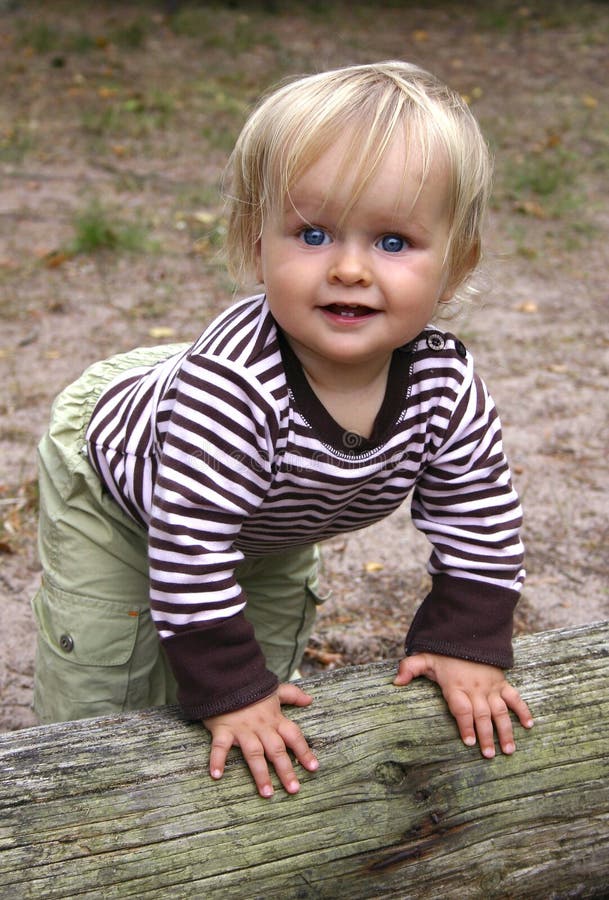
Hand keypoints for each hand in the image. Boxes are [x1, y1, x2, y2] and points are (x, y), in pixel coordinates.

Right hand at [203, 683, 318, 797]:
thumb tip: (310, 699)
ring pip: (254, 753)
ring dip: (261, 774)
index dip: (304, 751)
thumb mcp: (274, 689)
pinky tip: (216, 775)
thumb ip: (292, 695)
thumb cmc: (250, 687)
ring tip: (267, 793)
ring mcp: (242, 729)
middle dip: (286, 770)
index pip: (293, 736)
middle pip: (276, 750)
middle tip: (294, 790)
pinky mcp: (223, 730)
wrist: (225, 677)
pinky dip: (217, 760)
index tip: (313, 768)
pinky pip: (220, 746)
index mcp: (274, 718)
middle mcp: (261, 726)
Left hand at [394, 653, 533, 757]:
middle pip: (482, 715)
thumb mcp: (424, 658)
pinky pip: (514, 697)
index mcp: (456, 686)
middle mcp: (475, 689)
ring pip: (500, 711)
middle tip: (488, 755)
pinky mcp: (501, 683)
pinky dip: (523, 710)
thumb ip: (409, 668)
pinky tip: (529, 725)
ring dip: (505, 731)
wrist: (467, 633)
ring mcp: (490, 687)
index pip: (462, 709)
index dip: (465, 725)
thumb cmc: (444, 652)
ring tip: (508, 750)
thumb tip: (395, 682)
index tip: (468, 742)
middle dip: (486, 736)